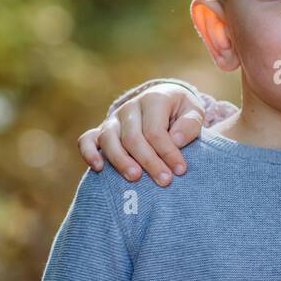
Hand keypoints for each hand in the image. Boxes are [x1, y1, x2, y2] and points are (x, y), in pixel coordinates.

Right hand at [77, 83, 204, 185]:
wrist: (164, 101)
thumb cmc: (181, 112)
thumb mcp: (194, 112)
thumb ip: (189, 124)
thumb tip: (175, 140)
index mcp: (154, 99)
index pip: (156, 131)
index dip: (168, 152)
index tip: (181, 170)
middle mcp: (130, 107)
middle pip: (133, 138)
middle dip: (149, 162)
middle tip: (164, 181)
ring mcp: (114, 119)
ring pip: (109, 140)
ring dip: (121, 161)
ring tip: (135, 178)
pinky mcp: (102, 130)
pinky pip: (87, 139)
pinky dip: (89, 153)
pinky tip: (99, 168)